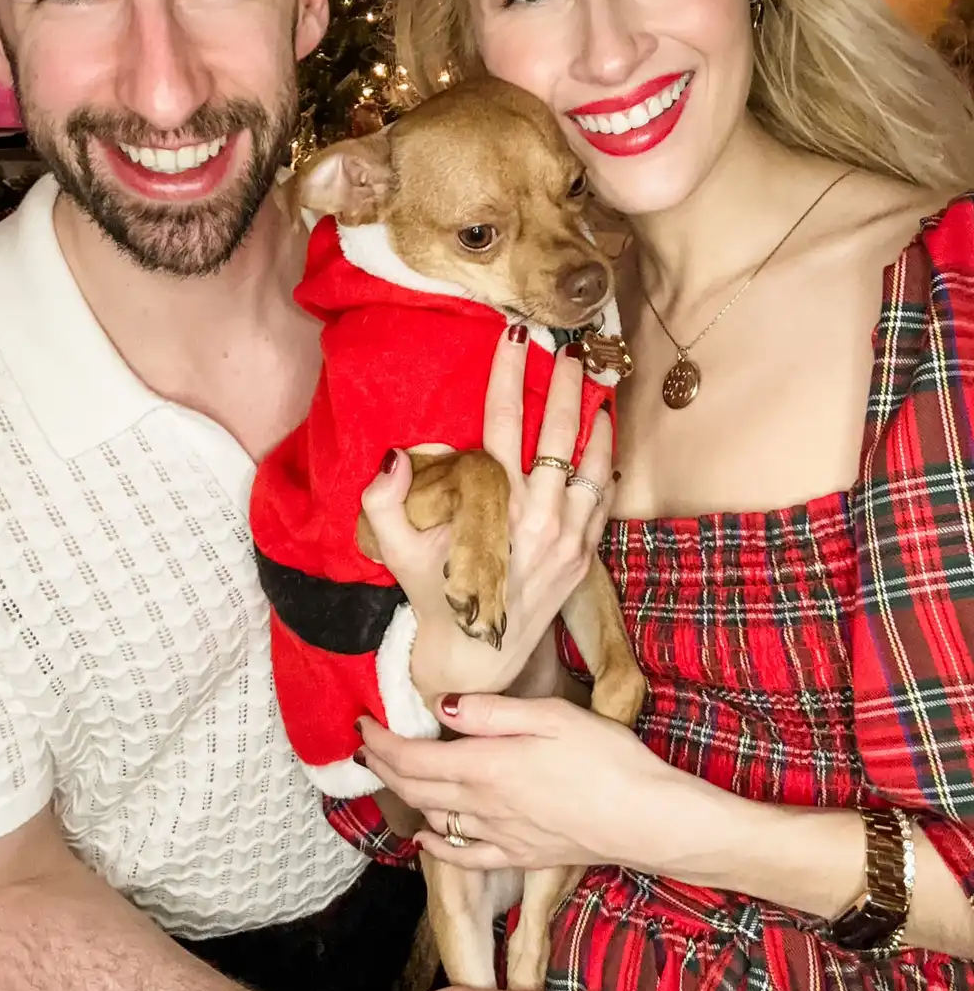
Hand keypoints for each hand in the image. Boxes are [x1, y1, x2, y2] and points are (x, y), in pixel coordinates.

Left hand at [357, 693, 713, 873]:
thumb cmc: (607, 758)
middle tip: (365, 746)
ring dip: (405, 799)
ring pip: (435, 820)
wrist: (647, 818)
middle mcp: (484, 806)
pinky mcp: (522, 855)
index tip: (363, 723)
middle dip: (382, 767)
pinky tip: (429, 838)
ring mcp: (502, 836)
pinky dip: (439, 846)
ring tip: (390, 776)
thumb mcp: (551, 714)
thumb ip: (492, 711)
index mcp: (486, 766)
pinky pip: (467, 857)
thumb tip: (442, 707)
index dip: (381, 742)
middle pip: (415, 790)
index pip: (413, 758)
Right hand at [359, 329, 614, 693]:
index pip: (504, 423)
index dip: (509, 373)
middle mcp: (538, 517)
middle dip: (564, 385)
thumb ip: (385, 503)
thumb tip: (393, 456)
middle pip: (558, 433)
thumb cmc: (434, 595)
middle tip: (570, 348)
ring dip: (595, 420)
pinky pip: (603, 499)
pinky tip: (606, 439)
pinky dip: (606, 464)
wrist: (478, 658)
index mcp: (494, 508)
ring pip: (590, 463)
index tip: (515, 332)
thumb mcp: (397, 551)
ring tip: (597, 382)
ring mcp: (567, 538)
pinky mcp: (583, 556)